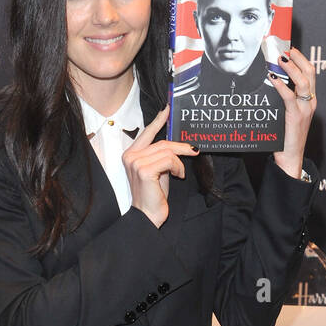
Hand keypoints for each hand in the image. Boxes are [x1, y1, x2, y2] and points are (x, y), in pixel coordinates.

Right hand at [122, 105, 197, 227]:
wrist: (147, 216)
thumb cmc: (153, 195)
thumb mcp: (158, 171)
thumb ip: (161, 156)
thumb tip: (176, 145)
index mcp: (131, 154)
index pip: (146, 133)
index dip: (158, 120)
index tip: (167, 109)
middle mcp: (130, 156)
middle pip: (162, 142)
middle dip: (181, 146)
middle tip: (194, 150)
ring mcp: (136, 162)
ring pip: (167, 150)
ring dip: (179, 162)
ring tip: (180, 173)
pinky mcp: (144, 170)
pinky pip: (169, 160)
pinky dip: (178, 167)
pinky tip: (178, 176)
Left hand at [269, 46, 316, 179]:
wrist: (290, 157)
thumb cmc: (285, 136)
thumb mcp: (287, 113)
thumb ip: (284, 99)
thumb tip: (270, 82)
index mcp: (310, 100)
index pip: (310, 73)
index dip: (301, 59)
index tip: (290, 49)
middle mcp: (310, 102)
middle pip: (310, 72)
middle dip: (298, 57)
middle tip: (286, 48)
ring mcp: (305, 109)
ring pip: (303, 81)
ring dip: (291, 67)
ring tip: (280, 58)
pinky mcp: (296, 116)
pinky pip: (290, 97)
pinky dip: (282, 86)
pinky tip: (273, 79)